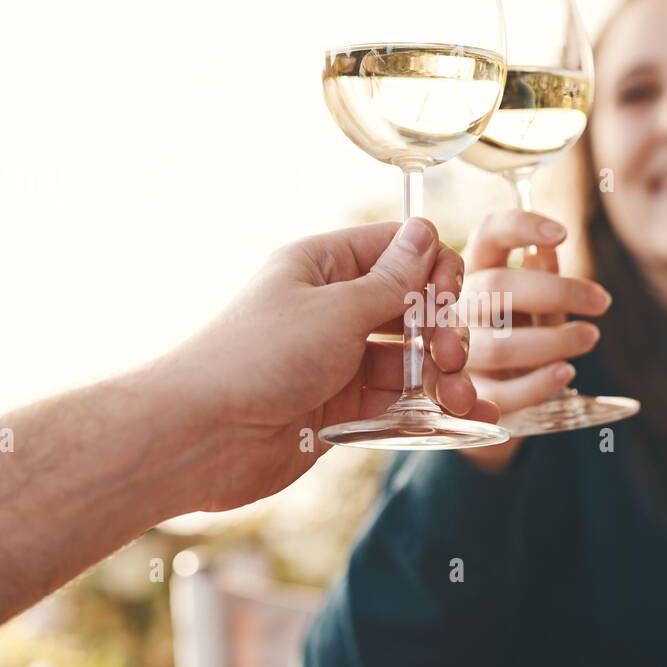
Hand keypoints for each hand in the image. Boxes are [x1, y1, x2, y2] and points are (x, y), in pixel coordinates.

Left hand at [148, 218, 497, 509]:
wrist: (203, 435)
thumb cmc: (260, 357)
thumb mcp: (337, 309)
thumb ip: (392, 280)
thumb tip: (425, 231)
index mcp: (323, 267)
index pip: (397, 250)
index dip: (432, 270)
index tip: (446, 299)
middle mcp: (332, 309)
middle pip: (410, 307)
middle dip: (441, 329)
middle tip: (449, 357)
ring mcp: (337, 360)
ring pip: (408, 359)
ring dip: (443, 376)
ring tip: (462, 400)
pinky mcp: (339, 408)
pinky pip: (394, 402)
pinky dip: (427, 408)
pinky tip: (463, 418)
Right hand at [458, 209, 611, 468]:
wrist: (491, 395)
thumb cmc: (516, 334)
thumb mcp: (532, 303)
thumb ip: (540, 279)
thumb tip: (546, 250)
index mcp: (472, 272)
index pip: (486, 235)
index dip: (521, 226)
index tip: (563, 234)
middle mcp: (454, 308)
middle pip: (495, 287)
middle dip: (557, 292)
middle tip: (601, 302)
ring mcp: (453, 355)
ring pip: (500, 345)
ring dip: (554, 341)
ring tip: (589, 336)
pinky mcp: (465, 400)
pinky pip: (502, 393)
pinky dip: (538, 383)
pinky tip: (565, 372)